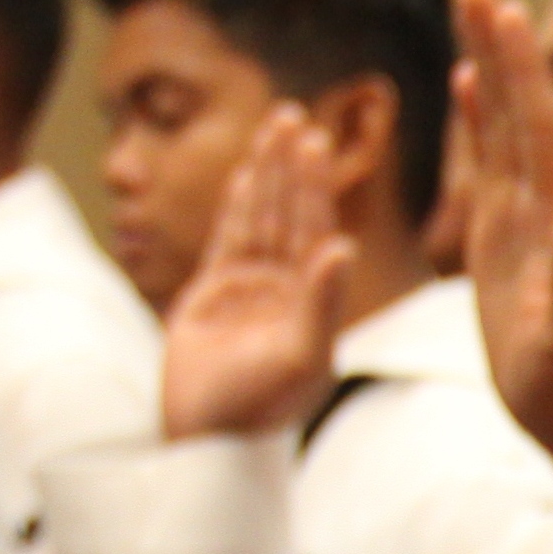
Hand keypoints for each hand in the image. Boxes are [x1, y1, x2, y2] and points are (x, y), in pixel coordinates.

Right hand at [161, 104, 355, 441]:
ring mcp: (252, 289)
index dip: (314, 184)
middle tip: (294, 116)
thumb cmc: (260, 406)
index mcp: (316, 300)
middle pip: (289, 212)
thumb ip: (322, 302)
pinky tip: (245, 175)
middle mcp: (289, 290)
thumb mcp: (301, 355)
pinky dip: (237, 206)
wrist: (208, 436)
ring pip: (259, 218)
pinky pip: (229, 239)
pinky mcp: (214, 296)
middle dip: (291, 166)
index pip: (315, 228)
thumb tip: (343, 246)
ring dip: (265, 175)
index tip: (317, 140)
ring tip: (273, 129)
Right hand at [453, 0, 552, 462]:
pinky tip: (468, 84)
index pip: (541, 129)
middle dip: (500, 47)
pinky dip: (480, 119)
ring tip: (474, 8)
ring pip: (505, 126)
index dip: (523, 71)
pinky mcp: (503, 237)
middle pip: (522, 110)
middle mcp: (547, 206)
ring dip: (490, 67)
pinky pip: (491, 162)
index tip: (506, 11)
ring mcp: (526, 217)